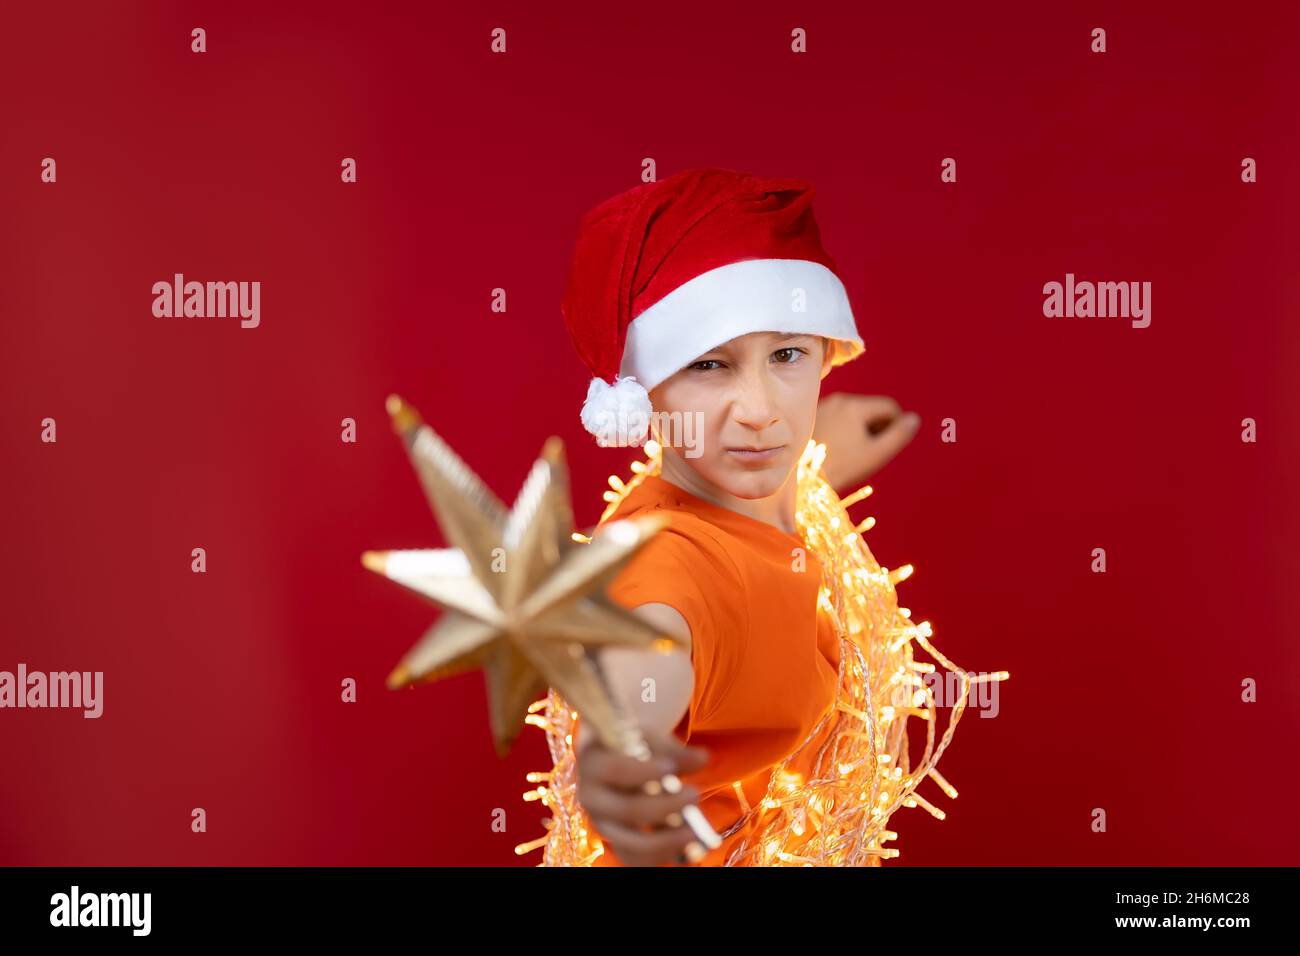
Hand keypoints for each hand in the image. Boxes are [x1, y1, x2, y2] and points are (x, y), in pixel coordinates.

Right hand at [576, 728, 711, 865]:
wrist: (618, 756)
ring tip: (693, 833)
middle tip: (694, 794)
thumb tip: (701, 759)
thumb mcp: (650, 738)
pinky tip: (686, 846)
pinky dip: (662, 856)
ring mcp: (603, 823)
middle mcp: (592, 798)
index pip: (614, 770)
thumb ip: (673, 750)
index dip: (643, 772)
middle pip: (626, 811)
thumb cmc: (634, 743)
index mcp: (594, 763)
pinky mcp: (616, 841)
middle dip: (665, 806)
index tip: (670, 767)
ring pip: (630, 844)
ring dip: (665, 841)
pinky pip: (635, 859)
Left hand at [813, 392, 920, 490]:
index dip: (897, 425)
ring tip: (854, 453)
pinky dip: (844, 430)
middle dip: (877, 427)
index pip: (889, 407)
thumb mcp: (875, 454)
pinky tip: (839, 449)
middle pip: (871, 409)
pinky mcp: (813, 417)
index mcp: (855, 406)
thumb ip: (898, 435)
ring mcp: (823, 407)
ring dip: (861, 429)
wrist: (801, 476)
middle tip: (872, 452)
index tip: (890, 445)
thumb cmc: (841, 467)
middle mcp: (838, 400)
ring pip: (854, 414)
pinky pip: (838, 418)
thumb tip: (914, 419)